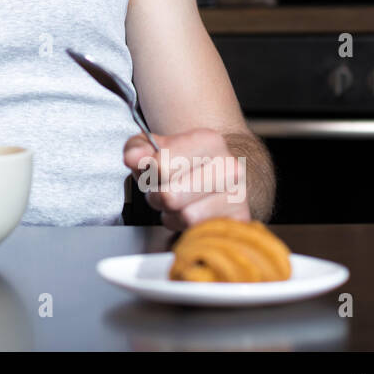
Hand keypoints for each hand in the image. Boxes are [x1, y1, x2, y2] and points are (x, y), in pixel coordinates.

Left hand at [122, 128, 250, 230]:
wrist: (219, 174)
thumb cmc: (183, 161)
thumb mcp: (154, 147)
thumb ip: (138, 149)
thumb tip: (133, 157)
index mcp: (208, 141)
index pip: (162, 166)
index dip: (149, 173)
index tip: (154, 171)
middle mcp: (229, 167)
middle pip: (171, 196)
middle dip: (158, 197)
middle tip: (163, 190)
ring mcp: (239, 195)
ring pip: (186, 217)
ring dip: (172, 214)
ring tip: (177, 202)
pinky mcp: (241, 220)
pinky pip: (199, 233)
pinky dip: (187, 228)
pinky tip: (190, 213)